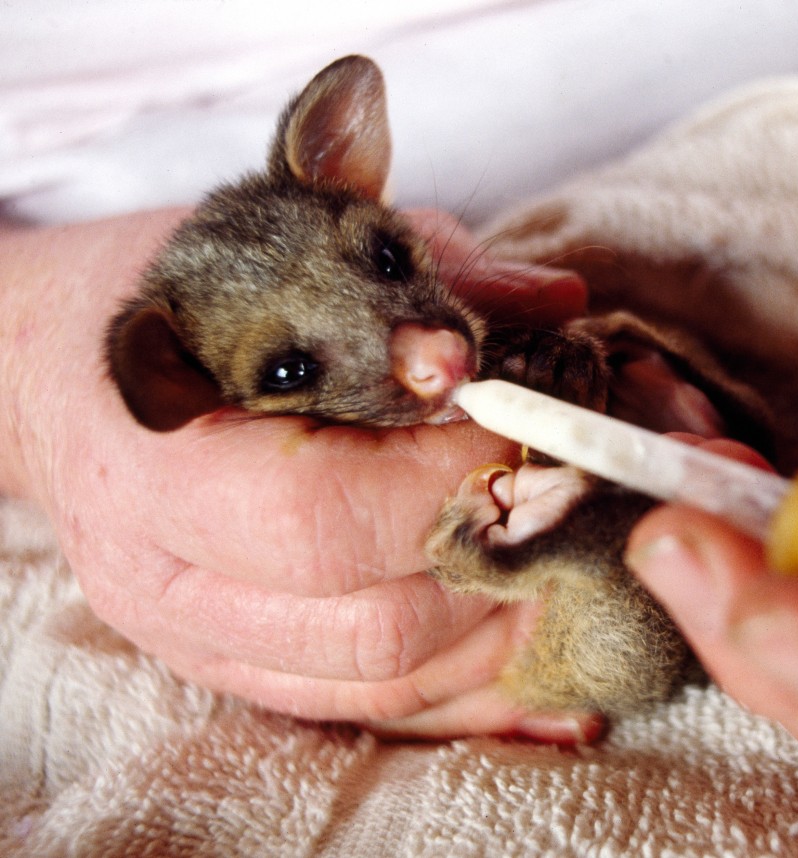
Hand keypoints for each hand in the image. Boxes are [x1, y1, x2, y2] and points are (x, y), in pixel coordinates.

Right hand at [0, 207, 597, 740]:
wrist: (53, 369)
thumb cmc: (168, 295)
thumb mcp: (279, 251)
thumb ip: (422, 278)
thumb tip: (557, 302)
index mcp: (160, 460)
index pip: (327, 515)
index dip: (451, 481)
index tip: (521, 430)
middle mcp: (165, 577)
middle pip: (373, 626)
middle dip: (493, 565)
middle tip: (550, 497)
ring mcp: (197, 640)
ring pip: (385, 684)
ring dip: (496, 629)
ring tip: (546, 554)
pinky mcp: (235, 669)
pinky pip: (372, 707)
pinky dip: (464, 680)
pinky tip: (521, 628)